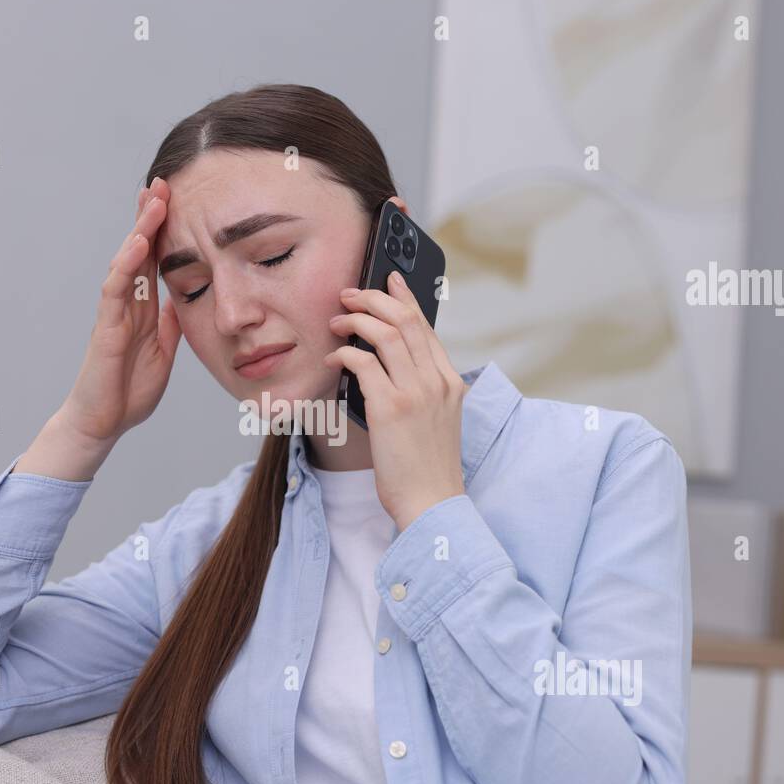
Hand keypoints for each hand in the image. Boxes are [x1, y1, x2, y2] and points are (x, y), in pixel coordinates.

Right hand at [60, 176, 182, 446]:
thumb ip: (171, 323)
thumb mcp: (164, 352)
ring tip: (153, 199)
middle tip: (163, 182)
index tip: (177, 200)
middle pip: (139, 251)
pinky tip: (137, 243)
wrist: (104, 423)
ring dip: (139, 229)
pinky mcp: (105, 327)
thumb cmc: (129, 391)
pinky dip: (126, 264)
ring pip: (126, 261)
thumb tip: (185, 297)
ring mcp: (114, 312)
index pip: (154, 260)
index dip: (164, 231)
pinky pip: (114, 289)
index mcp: (143, 308)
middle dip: (150, 216)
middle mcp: (127, 304)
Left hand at [323, 270, 467, 531]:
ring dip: (355, 320)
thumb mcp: (437, 421)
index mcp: (450, 383)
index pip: (426, 327)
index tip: (388, 280)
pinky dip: (344, 354)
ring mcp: (416, 392)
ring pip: (384, 334)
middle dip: (373, 299)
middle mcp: (437, 381)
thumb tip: (388, 365)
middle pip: (405, 321)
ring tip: (336, 322)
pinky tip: (333, 359)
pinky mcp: (390, 407)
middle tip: (348, 294)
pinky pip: (363, 362)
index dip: (404, 298)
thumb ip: (422, 390)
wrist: (432, 503)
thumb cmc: (427, 469)